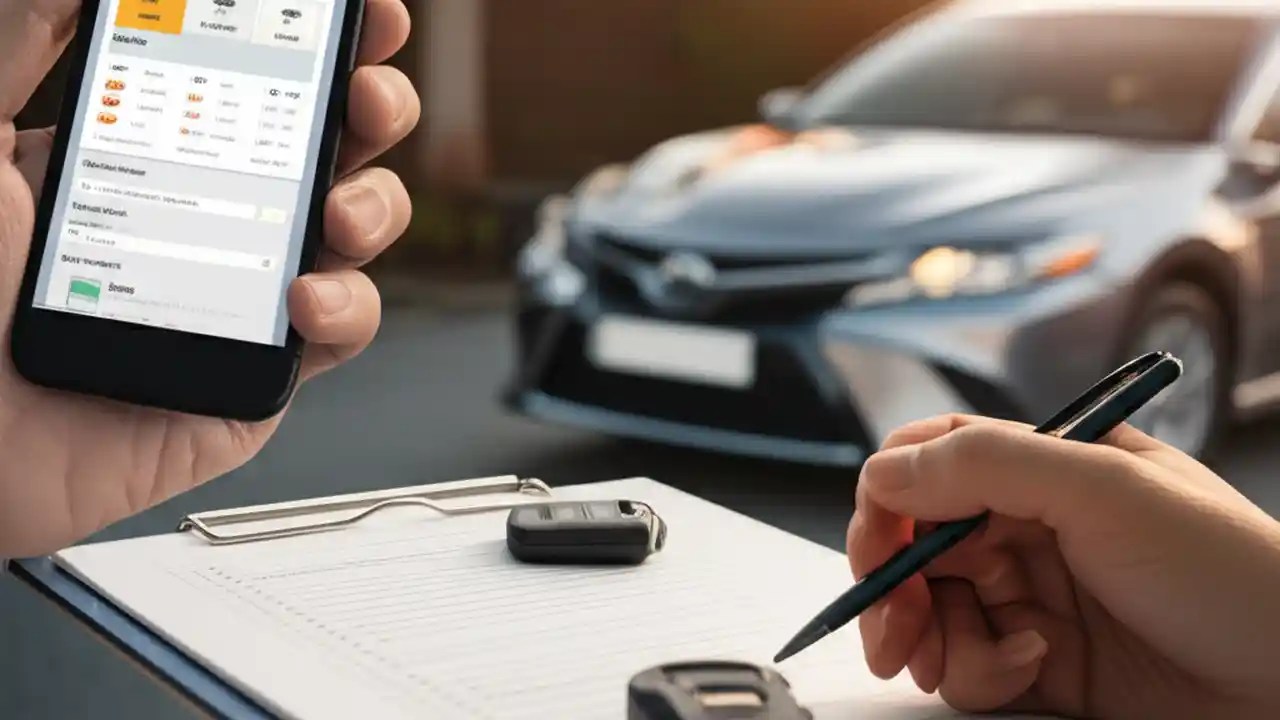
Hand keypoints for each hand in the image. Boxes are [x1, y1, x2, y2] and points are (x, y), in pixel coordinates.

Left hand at [0, 0, 419, 556]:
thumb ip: (23, 44)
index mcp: (158, 149)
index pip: (262, 81)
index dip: (326, 42)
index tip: (366, 15)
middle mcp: (217, 213)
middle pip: (335, 145)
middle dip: (375, 106)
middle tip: (365, 95)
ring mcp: (249, 291)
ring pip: (357, 230)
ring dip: (376, 204)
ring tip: (336, 212)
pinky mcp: (265, 370)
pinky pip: (343, 329)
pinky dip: (346, 306)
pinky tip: (302, 299)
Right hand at [848, 414, 1279, 718]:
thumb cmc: (1228, 570)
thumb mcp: (1104, 490)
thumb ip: (985, 465)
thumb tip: (884, 472)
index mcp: (1044, 465)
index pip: (931, 462)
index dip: (888, 500)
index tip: (875, 548)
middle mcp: (1031, 526)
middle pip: (916, 545)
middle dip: (893, 588)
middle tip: (888, 629)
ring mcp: (1034, 596)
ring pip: (934, 612)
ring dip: (933, 640)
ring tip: (968, 660)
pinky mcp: (1042, 663)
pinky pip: (972, 666)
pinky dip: (984, 673)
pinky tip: (1032, 668)